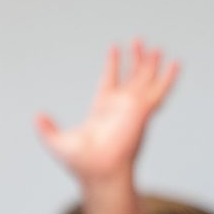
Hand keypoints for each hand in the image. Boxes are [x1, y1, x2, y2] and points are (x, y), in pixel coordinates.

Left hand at [36, 41, 180, 186]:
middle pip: (131, 78)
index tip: (114, 48)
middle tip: (139, 40)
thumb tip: (37, 117)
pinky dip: (168, 77)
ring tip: (157, 47)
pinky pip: (159, 90)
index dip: (112, 65)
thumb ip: (47, 129)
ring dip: (151, 64)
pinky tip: (176, 64)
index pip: (110, 81)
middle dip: (136, 60)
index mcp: (103, 110)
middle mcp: (121, 107)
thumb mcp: (56, 141)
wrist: (100, 173)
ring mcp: (133, 108)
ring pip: (146, 80)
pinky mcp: (142, 111)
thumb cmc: (82, 164)